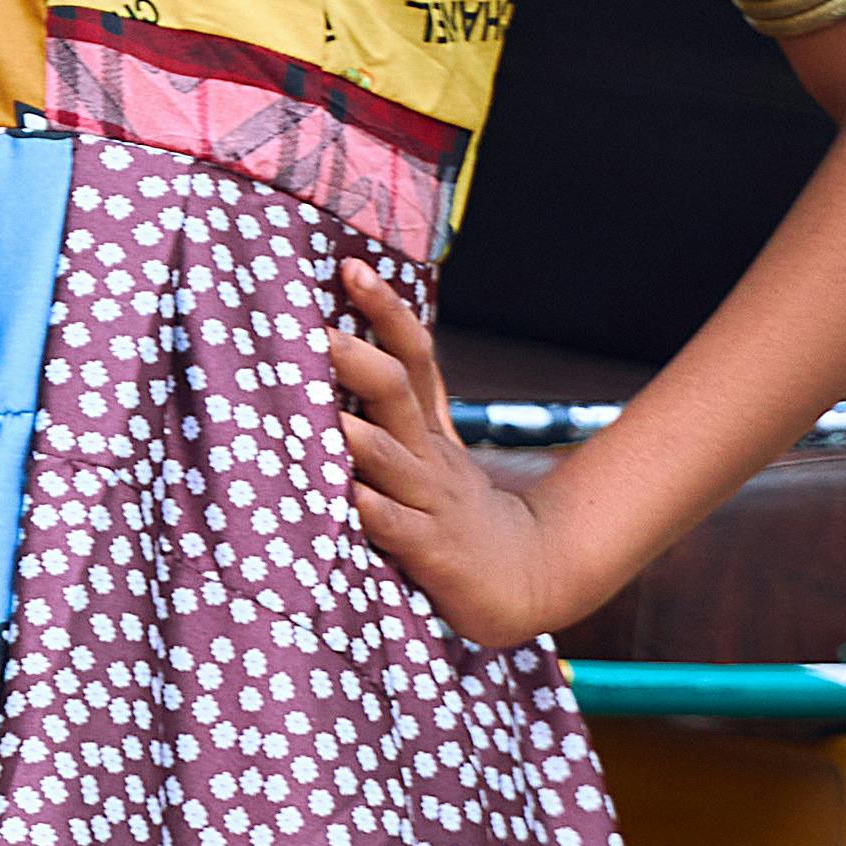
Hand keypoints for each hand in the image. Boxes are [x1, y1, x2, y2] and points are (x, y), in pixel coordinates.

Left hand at [327, 253, 576, 648]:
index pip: (412, 356)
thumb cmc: (455, 513)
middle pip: (398, 395)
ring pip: (395, 460)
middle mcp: (430, 456)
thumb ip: (390, 413)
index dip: (386, 311)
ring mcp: (433, 501)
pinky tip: (350, 500)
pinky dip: (374, 513)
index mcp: (428, 429)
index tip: (352, 267)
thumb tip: (335, 355)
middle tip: (318, 333)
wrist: (527, 578)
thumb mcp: (431, 453)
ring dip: (361, 438)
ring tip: (327, 418)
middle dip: (360, 360)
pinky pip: (399, 529)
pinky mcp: (433, 551)